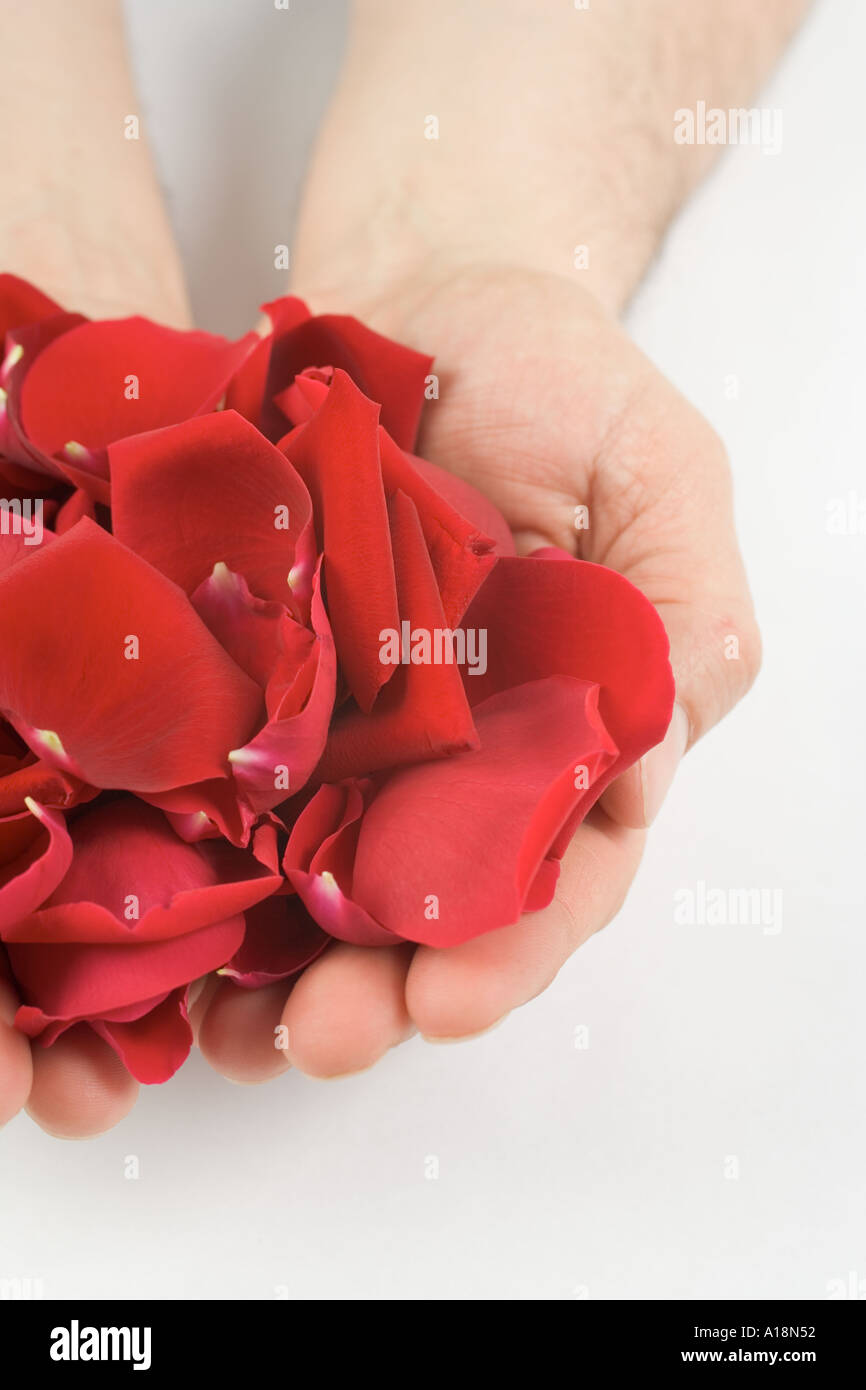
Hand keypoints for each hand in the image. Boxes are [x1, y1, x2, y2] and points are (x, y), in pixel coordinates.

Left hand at [194, 265, 760, 1083]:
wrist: (431, 296)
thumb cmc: (564, 382)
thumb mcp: (661, 480)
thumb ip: (685, 618)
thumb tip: (647, 763)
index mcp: (568, 732)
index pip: (557, 873)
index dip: (512, 951)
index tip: (445, 1001)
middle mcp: (461, 754)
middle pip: (429, 908)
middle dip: (381, 991)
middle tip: (320, 1041)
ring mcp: (357, 728)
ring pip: (323, 880)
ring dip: (282, 973)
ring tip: (232, 1038)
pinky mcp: (267, 686)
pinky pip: (232, 791)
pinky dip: (206, 873)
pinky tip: (169, 943)